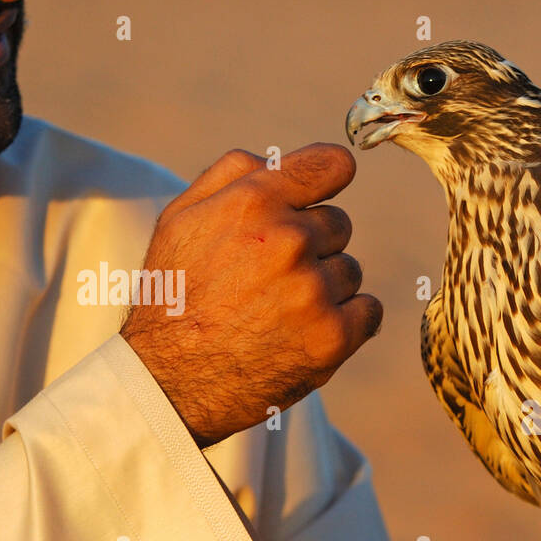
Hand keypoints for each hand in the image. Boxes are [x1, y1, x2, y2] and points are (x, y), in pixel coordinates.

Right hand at [121, 143, 381, 446]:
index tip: (328, 187)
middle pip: (338, 225)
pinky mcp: (333, 337)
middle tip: (269, 279)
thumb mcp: (181, 219)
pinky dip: (347, 322)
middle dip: (312, 247)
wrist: (170, 383)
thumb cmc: (175, 295)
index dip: (332, 175)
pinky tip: (306, 333)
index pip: (330, 165)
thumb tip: (281, 157)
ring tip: (277, 312)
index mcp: (252, 203)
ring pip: (350, 271)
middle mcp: (288, 241)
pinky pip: (369, 311)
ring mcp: (314, 290)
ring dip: (325, 288)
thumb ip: (232, 175)